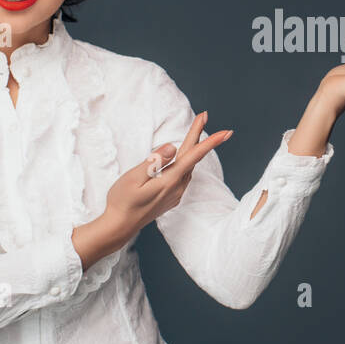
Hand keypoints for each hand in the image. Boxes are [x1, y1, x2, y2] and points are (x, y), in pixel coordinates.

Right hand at [103, 110, 231, 237]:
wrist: (119, 227)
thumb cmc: (121, 201)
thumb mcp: (133, 178)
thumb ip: (154, 162)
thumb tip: (172, 147)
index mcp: (169, 181)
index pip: (193, 157)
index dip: (209, 141)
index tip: (225, 132)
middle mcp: (177, 188)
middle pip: (192, 157)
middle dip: (199, 136)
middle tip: (205, 116)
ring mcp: (175, 194)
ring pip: (188, 166)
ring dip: (193, 148)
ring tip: (195, 130)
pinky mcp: (171, 197)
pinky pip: (183, 175)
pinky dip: (186, 161)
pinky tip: (184, 155)